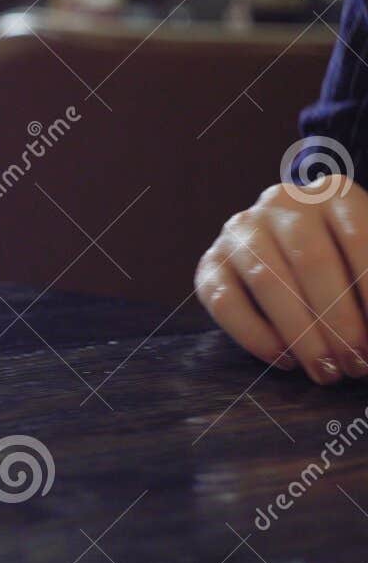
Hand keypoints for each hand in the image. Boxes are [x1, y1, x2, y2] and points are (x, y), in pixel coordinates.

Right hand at [196, 178, 367, 383]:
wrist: (293, 253)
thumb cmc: (348, 263)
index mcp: (333, 193)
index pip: (358, 236)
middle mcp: (282, 202)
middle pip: (311, 261)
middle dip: (338, 320)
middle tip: (355, 363)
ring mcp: (240, 231)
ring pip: (267, 281)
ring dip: (300, 333)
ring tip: (324, 369)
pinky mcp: (210, 263)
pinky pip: (225, 302)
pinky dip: (255, 336)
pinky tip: (285, 359)